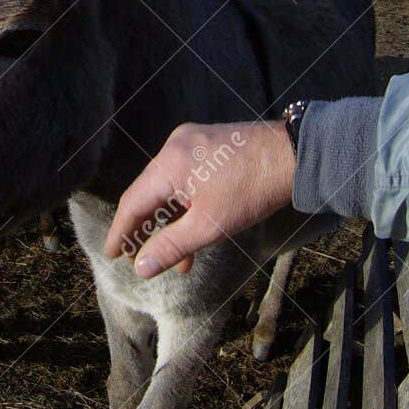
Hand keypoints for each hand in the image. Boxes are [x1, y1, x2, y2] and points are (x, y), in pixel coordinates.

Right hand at [104, 121, 294, 278]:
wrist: (296, 155)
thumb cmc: (253, 190)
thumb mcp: (210, 226)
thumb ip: (171, 246)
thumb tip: (141, 267)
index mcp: (169, 163)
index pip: (133, 202)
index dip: (121, 231)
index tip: (113, 254)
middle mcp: (174, 146)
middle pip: (148, 192)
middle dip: (146, 230)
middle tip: (141, 260)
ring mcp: (191, 141)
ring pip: (168, 187)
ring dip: (171, 222)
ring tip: (180, 260)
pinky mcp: (207, 142)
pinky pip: (184, 176)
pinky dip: (185, 204)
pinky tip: (195, 229)